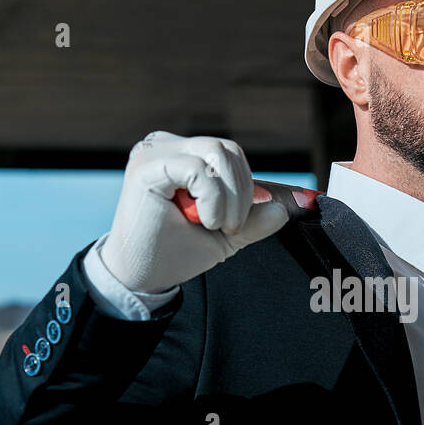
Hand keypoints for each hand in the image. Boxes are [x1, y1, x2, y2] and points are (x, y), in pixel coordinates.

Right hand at [100, 131, 289, 293]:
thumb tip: (283, 210)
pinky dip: (212, 198)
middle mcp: (166, 147)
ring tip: (216, 226)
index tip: (240, 223)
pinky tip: (203, 220)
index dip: (247, 187)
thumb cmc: (175, 252)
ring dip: (229, 197)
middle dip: (242, 192)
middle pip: (227, 149)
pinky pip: (198, 168)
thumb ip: (253, 220)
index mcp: (182, 156)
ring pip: (217, 152)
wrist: (140, 277)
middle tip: (231, 228)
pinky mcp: (147, 166)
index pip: (229, 154)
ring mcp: (155, 152)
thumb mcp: (225, 235)